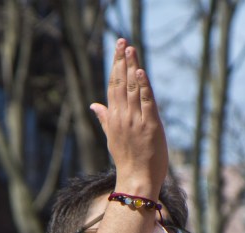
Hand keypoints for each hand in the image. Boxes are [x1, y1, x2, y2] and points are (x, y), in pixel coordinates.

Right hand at [90, 39, 167, 189]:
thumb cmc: (128, 161)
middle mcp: (122, 117)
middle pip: (120, 83)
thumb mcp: (112, 138)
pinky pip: (146, 103)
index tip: (118, 49)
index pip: (112, 86)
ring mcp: (135, 121)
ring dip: (132, 68)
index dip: (115, 66)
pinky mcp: (150, 126)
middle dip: (122, 61)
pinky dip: (143, 87)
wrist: (136, 180)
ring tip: (131, 49)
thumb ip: (104, 119)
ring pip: (132, 89)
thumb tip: (94, 105)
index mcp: (114, 118)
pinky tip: (140, 72)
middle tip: (123, 41)